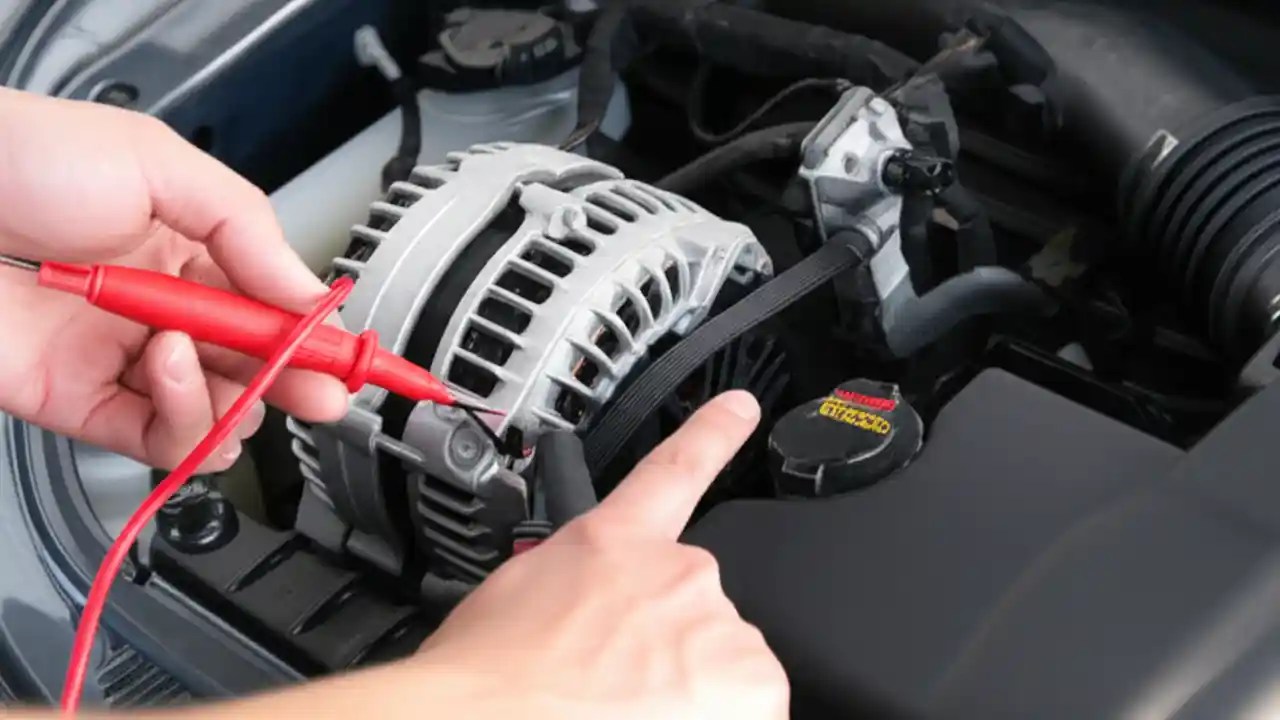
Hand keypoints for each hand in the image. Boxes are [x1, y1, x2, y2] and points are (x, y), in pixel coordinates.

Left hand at [0, 88, 346, 469]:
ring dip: (228, 396)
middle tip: (321, 388)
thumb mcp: (160, 163)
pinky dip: (180, 417)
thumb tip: (308, 294)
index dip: (321, 338)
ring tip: (194, 351)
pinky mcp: (84, 406)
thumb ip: (248, 230)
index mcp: (191, 252)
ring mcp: (125, 362)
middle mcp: (165, 312)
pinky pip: (159, 439)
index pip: (275, 309)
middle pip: (257, 371)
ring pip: (217, 416)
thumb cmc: (19, 158)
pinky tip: (164, 367)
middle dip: (297, 383)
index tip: (355, 356)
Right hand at [415, 391, 787, 718]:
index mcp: (613, 543)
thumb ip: (574, 591)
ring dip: (686, 692)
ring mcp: (716, 626)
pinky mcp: (748, 682)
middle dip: (664, 646)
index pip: (676, 471)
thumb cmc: (487, 681)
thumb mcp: (516, 603)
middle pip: (690, 607)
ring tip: (619, 713)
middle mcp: (677, 571)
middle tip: (611, 683)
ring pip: (720, 665)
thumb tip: (581, 619)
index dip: (714, 434)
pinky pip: (750, 706)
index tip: (741, 407)